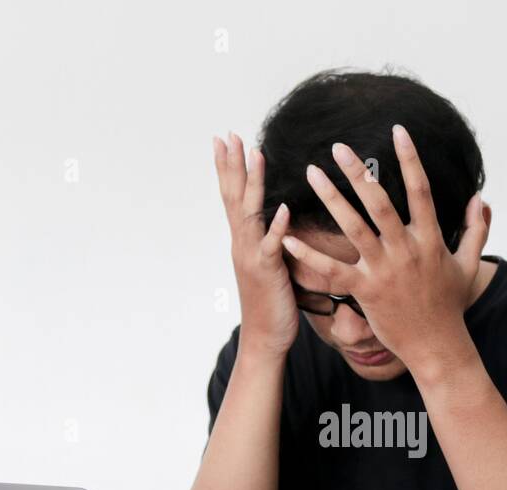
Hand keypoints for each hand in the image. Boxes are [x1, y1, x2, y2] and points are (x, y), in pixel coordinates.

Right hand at [213, 132, 295, 359]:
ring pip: (250, 214)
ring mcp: (252, 257)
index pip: (231, 197)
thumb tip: (276, 219)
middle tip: (228, 134)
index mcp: (243, 241)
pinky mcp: (268, 272)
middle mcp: (242, 245)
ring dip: (253, 183)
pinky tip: (282, 207)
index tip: (224, 139)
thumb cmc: (271, 303)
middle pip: (233, 198)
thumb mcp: (268, 265)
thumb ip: (269, 240)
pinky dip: (276, 226)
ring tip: (256, 154)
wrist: (265, 338)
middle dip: (231, 165)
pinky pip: (272, 246)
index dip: (226, 168)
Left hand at [281, 124, 490, 377]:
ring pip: (353, 227)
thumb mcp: (470, 265)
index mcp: (430, 239)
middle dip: (359, 172)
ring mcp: (384, 270)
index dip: (410, 159)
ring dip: (331, 198)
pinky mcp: (365, 291)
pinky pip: (332, 270)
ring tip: (312, 174)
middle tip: (338, 147)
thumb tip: (480, 199)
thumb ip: (477, 230)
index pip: (420, 190)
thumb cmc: (451, 306)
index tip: (398, 130)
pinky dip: (309, 255)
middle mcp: (405, 250)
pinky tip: (287, 238)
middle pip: (379, 202)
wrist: (437, 346)